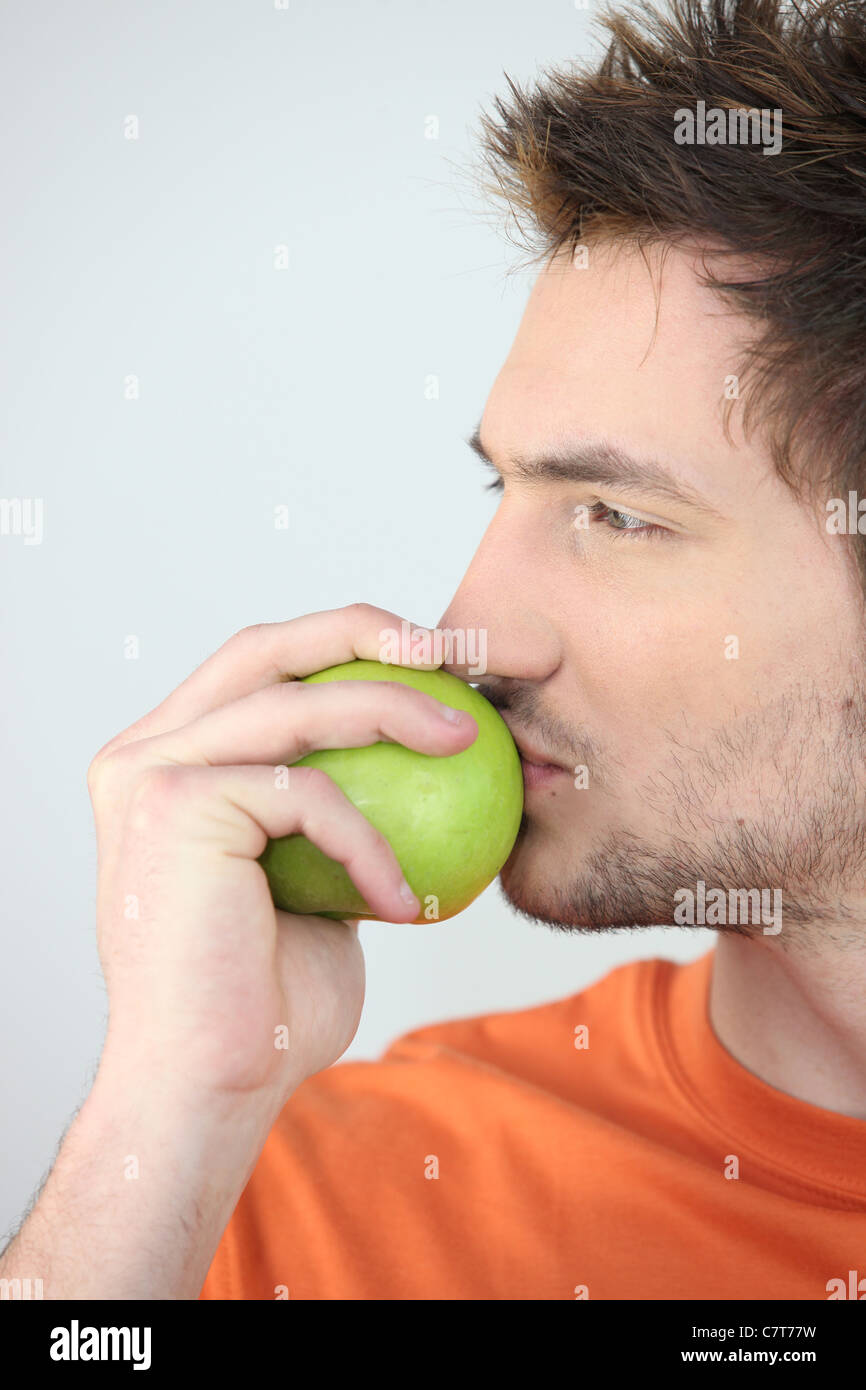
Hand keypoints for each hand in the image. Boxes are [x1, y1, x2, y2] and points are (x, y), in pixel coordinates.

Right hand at [87, 604, 476, 1106]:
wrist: (213, 1086)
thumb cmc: (271, 999)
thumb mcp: (318, 882)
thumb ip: (336, 814)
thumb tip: (428, 759)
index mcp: (172, 760)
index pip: (265, 667)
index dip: (352, 642)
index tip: (438, 661)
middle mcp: (146, 753)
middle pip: (267, 646)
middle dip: (367, 630)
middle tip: (451, 651)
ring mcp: (149, 774)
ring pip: (294, 704)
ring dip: (394, 709)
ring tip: (466, 741)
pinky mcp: (172, 806)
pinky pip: (306, 794)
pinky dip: (367, 842)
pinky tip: (402, 899)